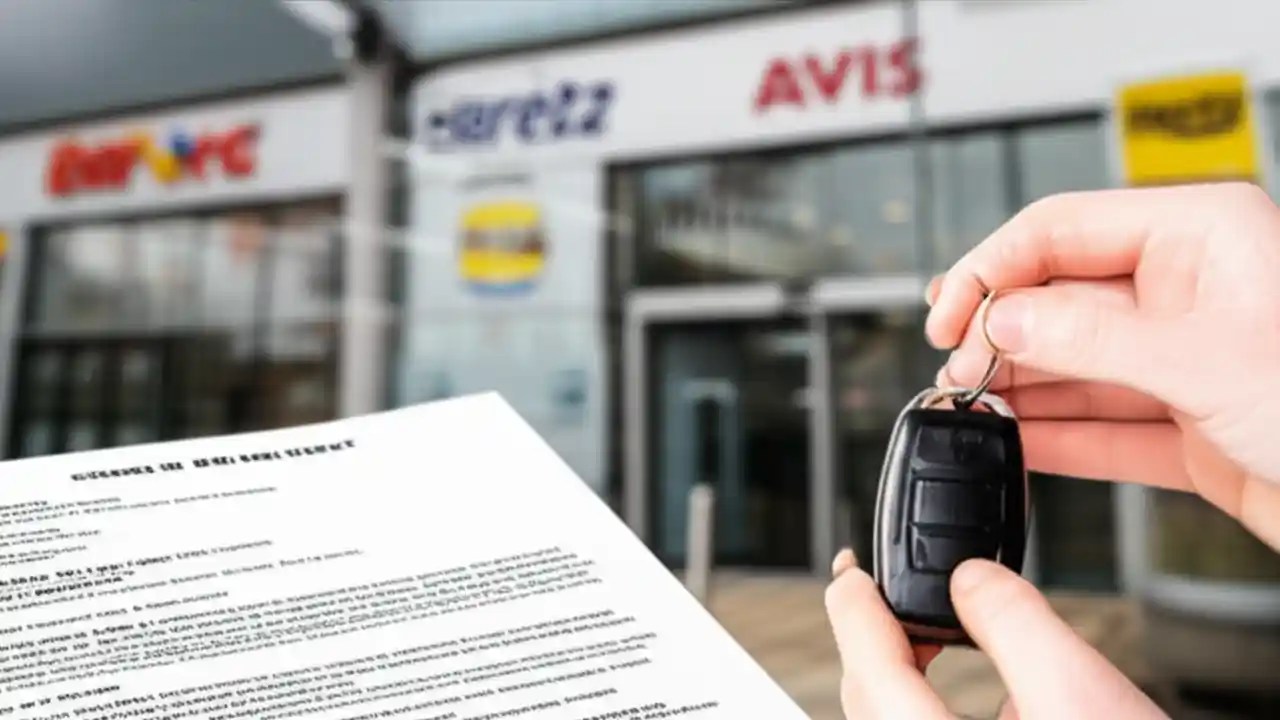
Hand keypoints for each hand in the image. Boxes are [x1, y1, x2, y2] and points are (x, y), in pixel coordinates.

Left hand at [826, 550, 1166, 718]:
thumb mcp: (1081, 694)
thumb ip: (1013, 623)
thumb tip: (970, 579)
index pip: (870, 674)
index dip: (854, 611)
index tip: (851, 573)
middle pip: (870, 704)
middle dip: (870, 639)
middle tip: (876, 591)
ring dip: (892, 677)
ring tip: (911, 631)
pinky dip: (917, 711)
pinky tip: (939, 693)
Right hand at [930, 182, 1279, 550]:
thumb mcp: (1205, 360)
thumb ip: (1091, 337)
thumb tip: (1005, 320)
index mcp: (1200, 235)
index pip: (1061, 229)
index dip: (992, 269)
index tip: (949, 312)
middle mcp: (1189, 290)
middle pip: (1060, 298)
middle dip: (1001, 334)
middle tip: (955, 368)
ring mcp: (1186, 358)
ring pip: (1076, 362)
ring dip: (1022, 387)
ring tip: (970, 405)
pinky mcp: (1190, 423)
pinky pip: (1103, 422)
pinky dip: (1057, 435)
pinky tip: (1017, 440)